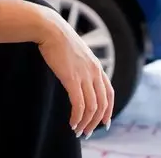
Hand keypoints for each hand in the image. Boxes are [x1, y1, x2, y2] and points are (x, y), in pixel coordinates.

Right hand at [36, 6, 113, 137]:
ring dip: (86, 123)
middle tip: (88, 132)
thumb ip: (81, 64)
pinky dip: (77, 117)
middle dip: (96, 122)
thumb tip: (76, 73)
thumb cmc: (59, 38)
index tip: (104, 123)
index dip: (109, 110)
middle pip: (102, 104)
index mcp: (96, 66)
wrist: (51, 28)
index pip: (109, 93)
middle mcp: (94, 72)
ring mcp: (84, 75)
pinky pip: (79, 104)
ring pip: (92, 107)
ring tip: (78, 131)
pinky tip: (72, 123)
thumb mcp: (76, 52)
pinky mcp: (71, 78)